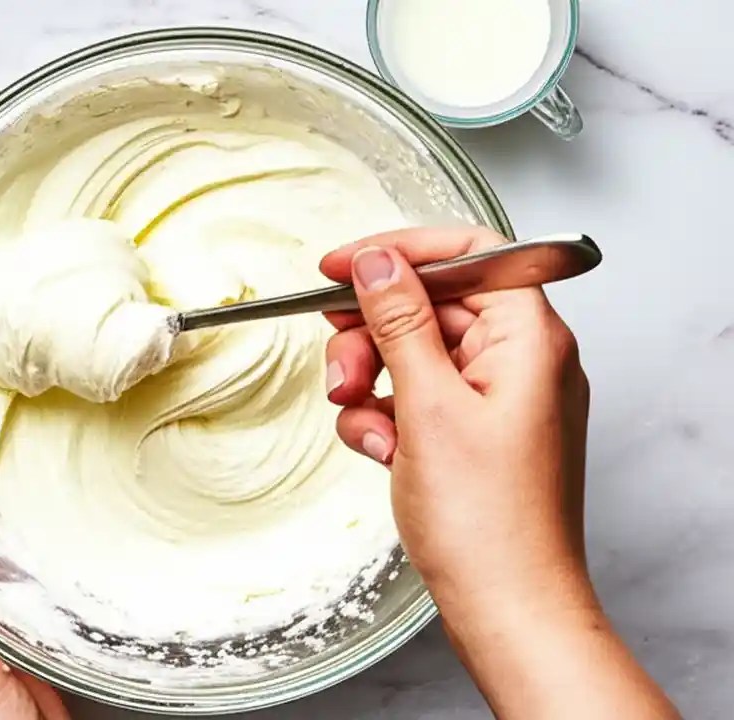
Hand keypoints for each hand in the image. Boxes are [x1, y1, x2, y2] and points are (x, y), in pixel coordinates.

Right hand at [321, 227, 675, 718]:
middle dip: (373, 334)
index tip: (342, 266)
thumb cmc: (489, 523)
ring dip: (372, 382)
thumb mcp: (428, 406)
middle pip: (431, 305)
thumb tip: (379, 262)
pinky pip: (418, 399)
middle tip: (339, 366)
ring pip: (415, 354)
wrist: (508, 608)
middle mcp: (522, 360)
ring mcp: (500, 398)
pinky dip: (387, 418)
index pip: (470, 254)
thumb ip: (399, 321)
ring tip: (359, 420)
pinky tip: (384, 452)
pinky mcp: (477, 433)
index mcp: (529, 338)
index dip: (401, 251)